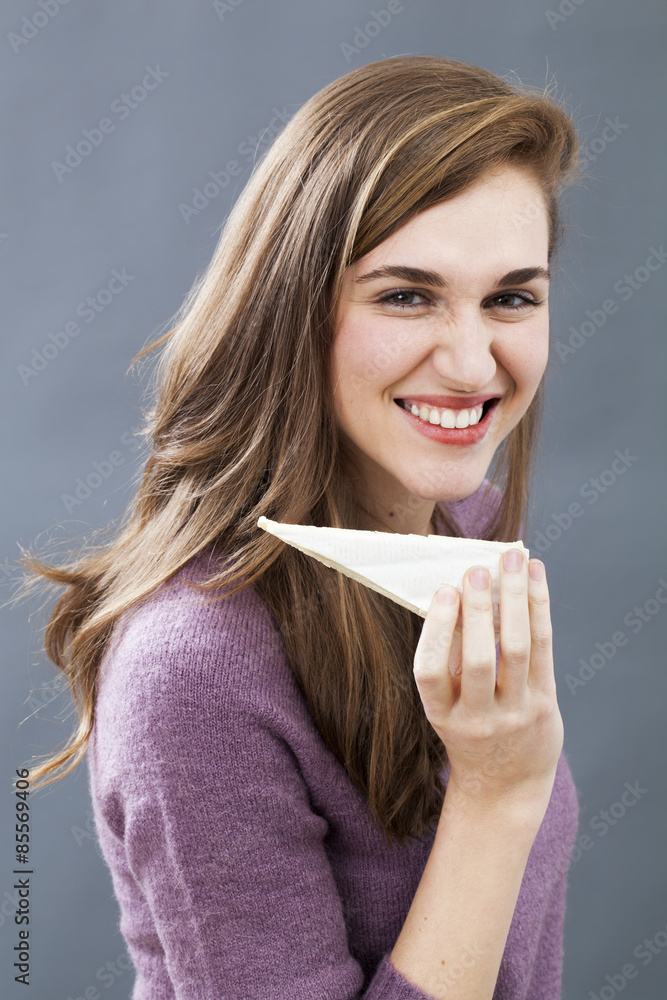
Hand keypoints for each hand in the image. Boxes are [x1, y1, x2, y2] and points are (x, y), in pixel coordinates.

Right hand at [412, 552, 563, 818]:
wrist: (505, 783)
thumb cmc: (468, 729)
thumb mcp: (446, 705)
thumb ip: (447, 659)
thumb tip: (454, 593)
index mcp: (442, 716)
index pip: (431, 673)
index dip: (437, 630)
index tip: (442, 591)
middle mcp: (479, 719)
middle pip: (478, 660)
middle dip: (478, 610)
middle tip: (476, 569)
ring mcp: (516, 714)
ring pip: (517, 649)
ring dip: (515, 599)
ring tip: (512, 560)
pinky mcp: (545, 704)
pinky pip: (543, 648)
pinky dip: (538, 607)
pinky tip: (535, 576)